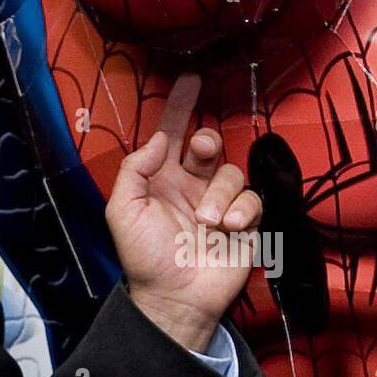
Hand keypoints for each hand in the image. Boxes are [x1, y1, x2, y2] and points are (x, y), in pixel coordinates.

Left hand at [106, 73, 261, 352]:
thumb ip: (135, 169)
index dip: (180, 106)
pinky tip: (229, 229)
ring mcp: (220, 202)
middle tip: (199, 150)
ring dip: (219, 194)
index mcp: (162, 178)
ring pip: (230, 172)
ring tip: (206, 222)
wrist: (175, 298)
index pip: (172, 133)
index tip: (191, 79)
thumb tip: (159, 137)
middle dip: (205, 140)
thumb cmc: (144, 256)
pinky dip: (241, 211)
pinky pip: (252, 199)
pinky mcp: (246, 222)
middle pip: (207, 144)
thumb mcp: (123, 210)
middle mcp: (192, 184)